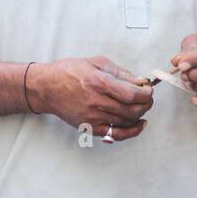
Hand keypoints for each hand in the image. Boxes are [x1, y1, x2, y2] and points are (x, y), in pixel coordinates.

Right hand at [27, 57, 153, 141]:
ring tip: (142, 107)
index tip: (149, 89)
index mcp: (100, 82)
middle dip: (146, 104)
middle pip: (132, 109)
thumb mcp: (96, 62)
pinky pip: (115, 134)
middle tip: (148, 98)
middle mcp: (97, 101)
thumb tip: (140, 81)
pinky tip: (138, 125)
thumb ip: (120, 72)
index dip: (146, 93)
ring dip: (140, 115)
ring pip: (126, 122)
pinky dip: (131, 132)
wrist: (47, 87)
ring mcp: (94, 117)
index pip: (132, 94)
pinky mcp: (90, 127)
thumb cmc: (69, 72)